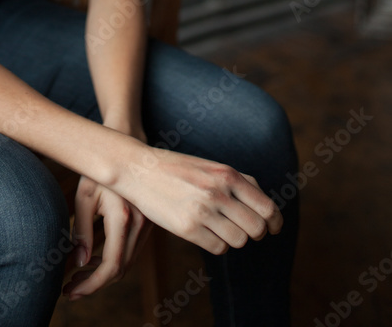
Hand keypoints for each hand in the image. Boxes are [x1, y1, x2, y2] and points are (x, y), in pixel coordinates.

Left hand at [62, 175, 150, 300]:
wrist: (126, 144)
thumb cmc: (100, 167)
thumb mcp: (84, 196)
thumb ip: (82, 232)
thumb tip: (80, 264)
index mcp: (123, 216)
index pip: (110, 266)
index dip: (90, 285)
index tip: (70, 292)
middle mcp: (140, 223)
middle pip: (120, 269)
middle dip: (94, 283)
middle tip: (70, 288)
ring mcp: (148, 223)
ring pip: (128, 262)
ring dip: (104, 273)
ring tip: (78, 276)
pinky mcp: (149, 221)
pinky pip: (133, 250)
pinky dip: (115, 260)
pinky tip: (95, 259)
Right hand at [117, 144, 282, 254]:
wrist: (139, 168)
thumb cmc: (178, 168)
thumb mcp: (211, 166)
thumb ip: (239, 182)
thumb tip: (267, 208)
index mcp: (227, 174)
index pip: (267, 208)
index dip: (274, 223)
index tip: (272, 228)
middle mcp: (218, 192)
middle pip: (257, 229)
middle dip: (253, 233)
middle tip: (241, 229)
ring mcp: (202, 210)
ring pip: (239, 240)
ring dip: (232, 238)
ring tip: (218, 227)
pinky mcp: (187, 228)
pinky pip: (218, 247)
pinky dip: (215, 243)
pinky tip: (204, 231)